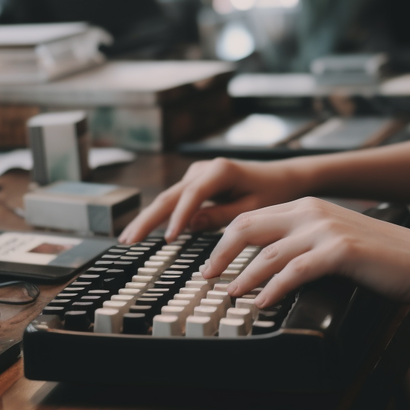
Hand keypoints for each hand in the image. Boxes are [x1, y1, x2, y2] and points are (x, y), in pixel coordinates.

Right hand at [119, 157, 302, 242]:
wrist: (281, 178)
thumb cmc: (271, 193)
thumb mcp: (252, 209)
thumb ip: (222, 217)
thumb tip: (189, 226)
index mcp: (220, 171)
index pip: (192, 195)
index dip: (178, 217)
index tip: (167, 238)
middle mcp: (203, 169)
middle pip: (170, 196)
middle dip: (147, 219)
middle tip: (129, 240)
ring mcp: (196, 174)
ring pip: (167, 198)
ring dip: (147, 218)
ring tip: (128, 238)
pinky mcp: (195, 182)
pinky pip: (175, 200)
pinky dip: (160, 215)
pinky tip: (145, 230)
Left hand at [203, 197, 409, 308]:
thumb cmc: (383, 256)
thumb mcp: (337, 240)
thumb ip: (306, 244)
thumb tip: (272, 265)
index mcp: (308, 207)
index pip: (253, 218)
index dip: (226, 240)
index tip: (212, 262)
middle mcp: (312, 212)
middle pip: (248, 227)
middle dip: (221, 254)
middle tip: (207, 277)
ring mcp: (325, 230)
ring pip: (268, 253)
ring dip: (243, 277)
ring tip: (230, 295)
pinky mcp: (339, 251)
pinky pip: (294, 271)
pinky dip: (273, 289)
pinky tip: (262, 302)